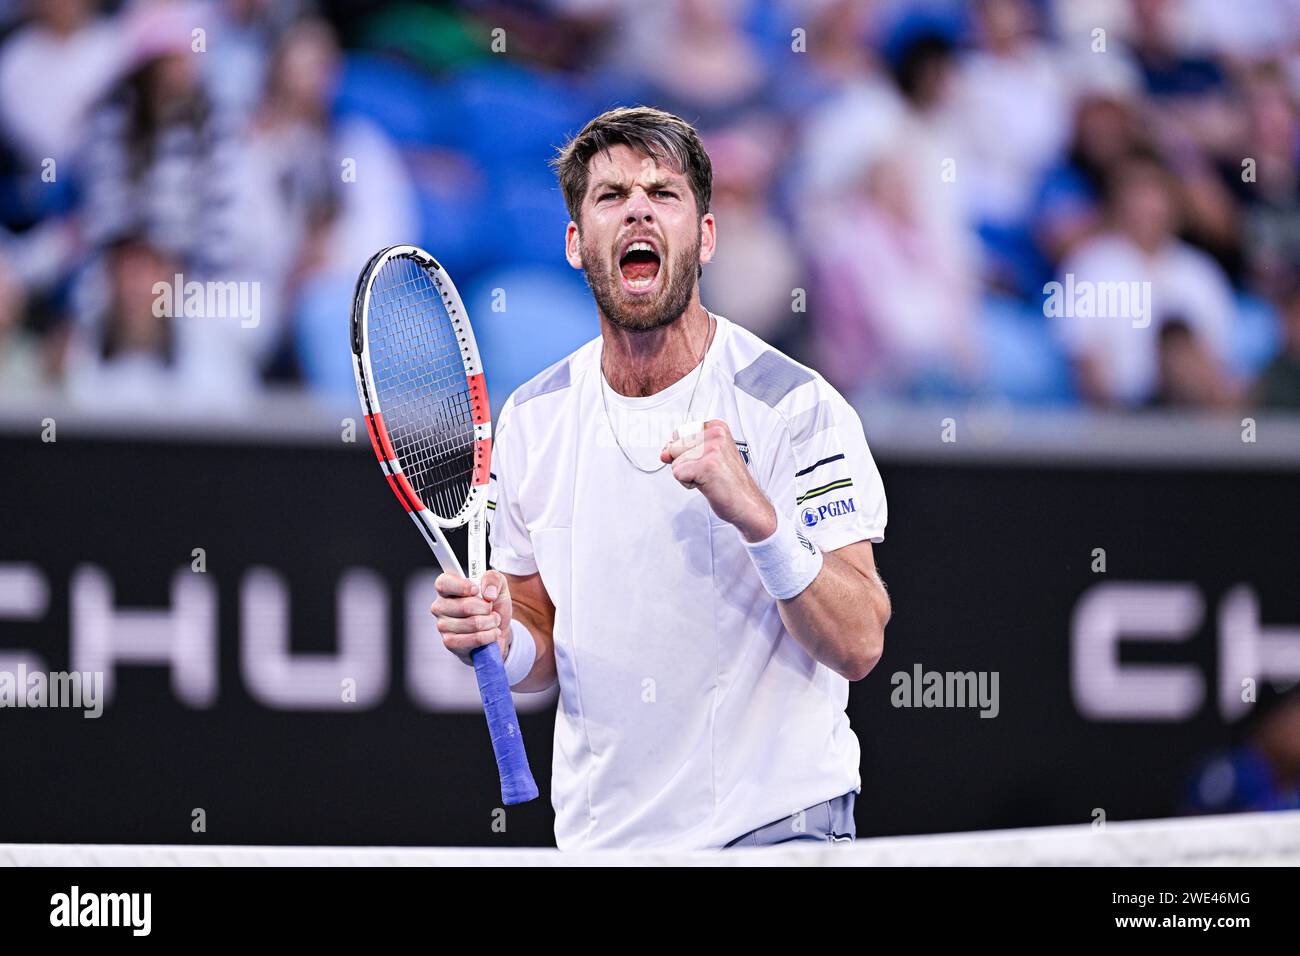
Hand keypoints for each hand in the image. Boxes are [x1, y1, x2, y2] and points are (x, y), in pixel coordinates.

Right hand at [430, 569, 511, 664]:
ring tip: (493, 621)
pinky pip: (474, 639)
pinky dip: (489, 636)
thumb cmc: (493, 605)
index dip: (462, 586)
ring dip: (491, 622)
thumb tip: (488, 593)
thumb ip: (493, 579)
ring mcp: (443, 625)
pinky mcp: (450, 642)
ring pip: (473, 623)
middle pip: (465, 606)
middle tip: (490, 608)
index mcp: (448, 587)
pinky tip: (491, 633)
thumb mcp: (498, 585)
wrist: (498, 629)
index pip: (443, 583)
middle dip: (486, 608)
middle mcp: (440, 606)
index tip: (476, 590)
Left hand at [660, 419, 776, 541]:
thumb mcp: (706, 458)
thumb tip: (663, 453)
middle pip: (675, 447)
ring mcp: (712, 449)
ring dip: (688, 475)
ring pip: (676, 462)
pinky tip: (708, 484)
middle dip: (686, 464)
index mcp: (717, 427)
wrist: (747, 504)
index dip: (687, 453)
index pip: (680, 434)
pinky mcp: (706, 465)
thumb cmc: (729, 483)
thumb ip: (683, 450)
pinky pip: (678, 474)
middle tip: (709, 472)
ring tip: (709, 478)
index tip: (705, 461)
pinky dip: (689, 484)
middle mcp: (716, 434)